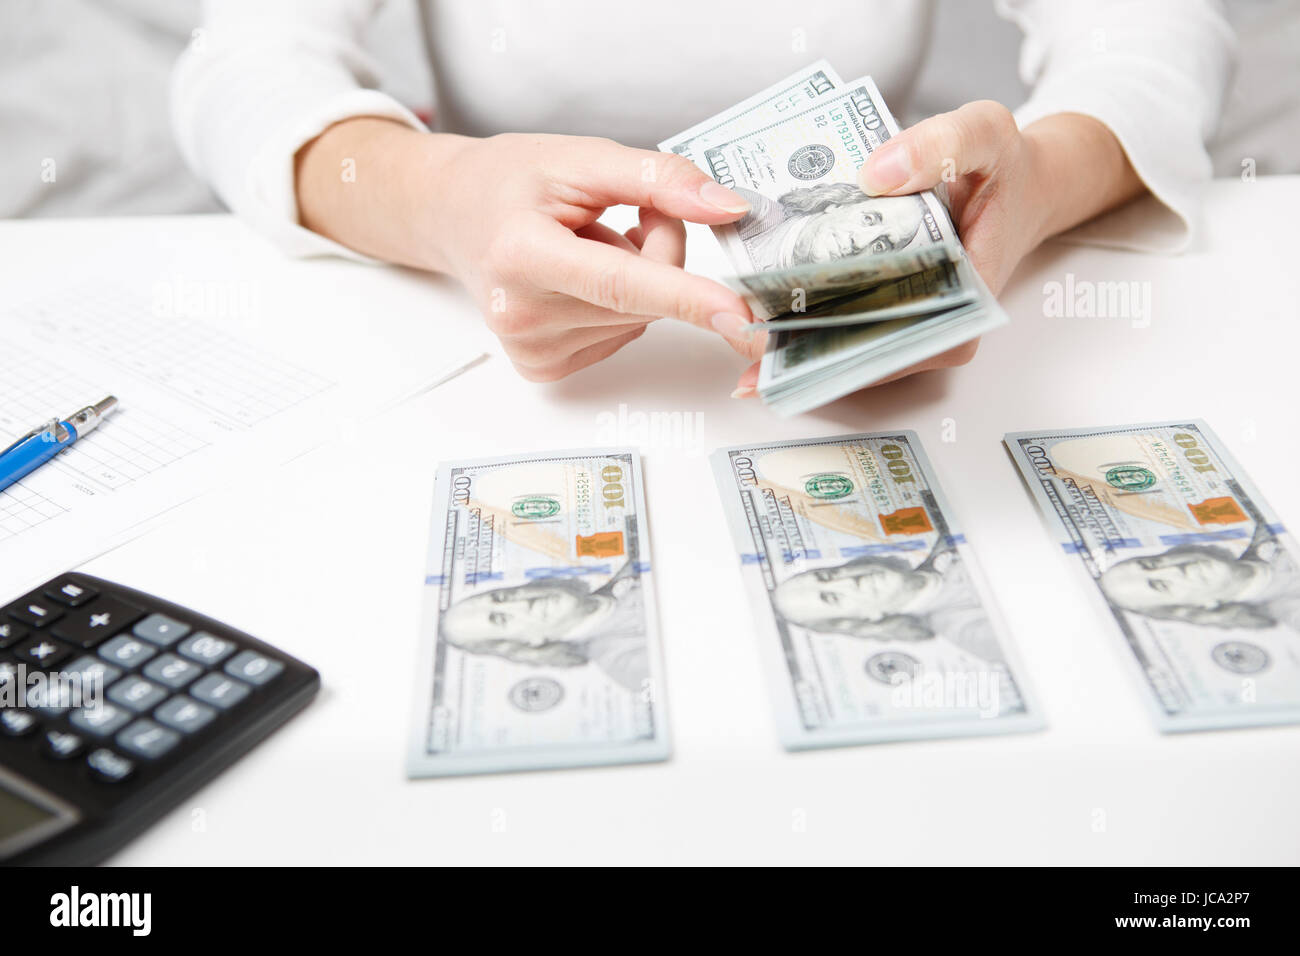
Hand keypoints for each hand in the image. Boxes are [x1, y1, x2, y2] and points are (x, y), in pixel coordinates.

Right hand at [297, 122, 754, 381]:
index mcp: (522, 255)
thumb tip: (727, 209)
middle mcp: (521, 313)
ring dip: (636, 278)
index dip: (686, 297)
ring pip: (640, 318)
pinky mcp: (543, 368)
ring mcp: (531, 349)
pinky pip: (621, 335)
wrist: (451, 215)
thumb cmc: (507, 183)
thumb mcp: (580, 158)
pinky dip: (618, 305)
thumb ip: (658, 179)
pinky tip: (578, 280)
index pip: (622, 284)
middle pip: (644, 298)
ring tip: (583, 246)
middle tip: (621, 216)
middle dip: (659, 253)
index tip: (737, 315)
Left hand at [727, 103, 1141, 397]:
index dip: (845, 354)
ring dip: (799, 352)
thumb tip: (878, 174)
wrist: (1019, 180)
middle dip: (807, 358)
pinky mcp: (892, 312)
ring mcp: (915, 324)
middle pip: (867, 356)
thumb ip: (941, 145)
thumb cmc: (1006, 166)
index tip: (794, 348)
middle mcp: (940, 327)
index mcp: (969, 301)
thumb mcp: (987, 134)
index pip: (901, 345)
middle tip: (747, 352)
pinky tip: (760, 326)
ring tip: (740, 349)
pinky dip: (807, 328)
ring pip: (852, 351)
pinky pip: (848, 329)